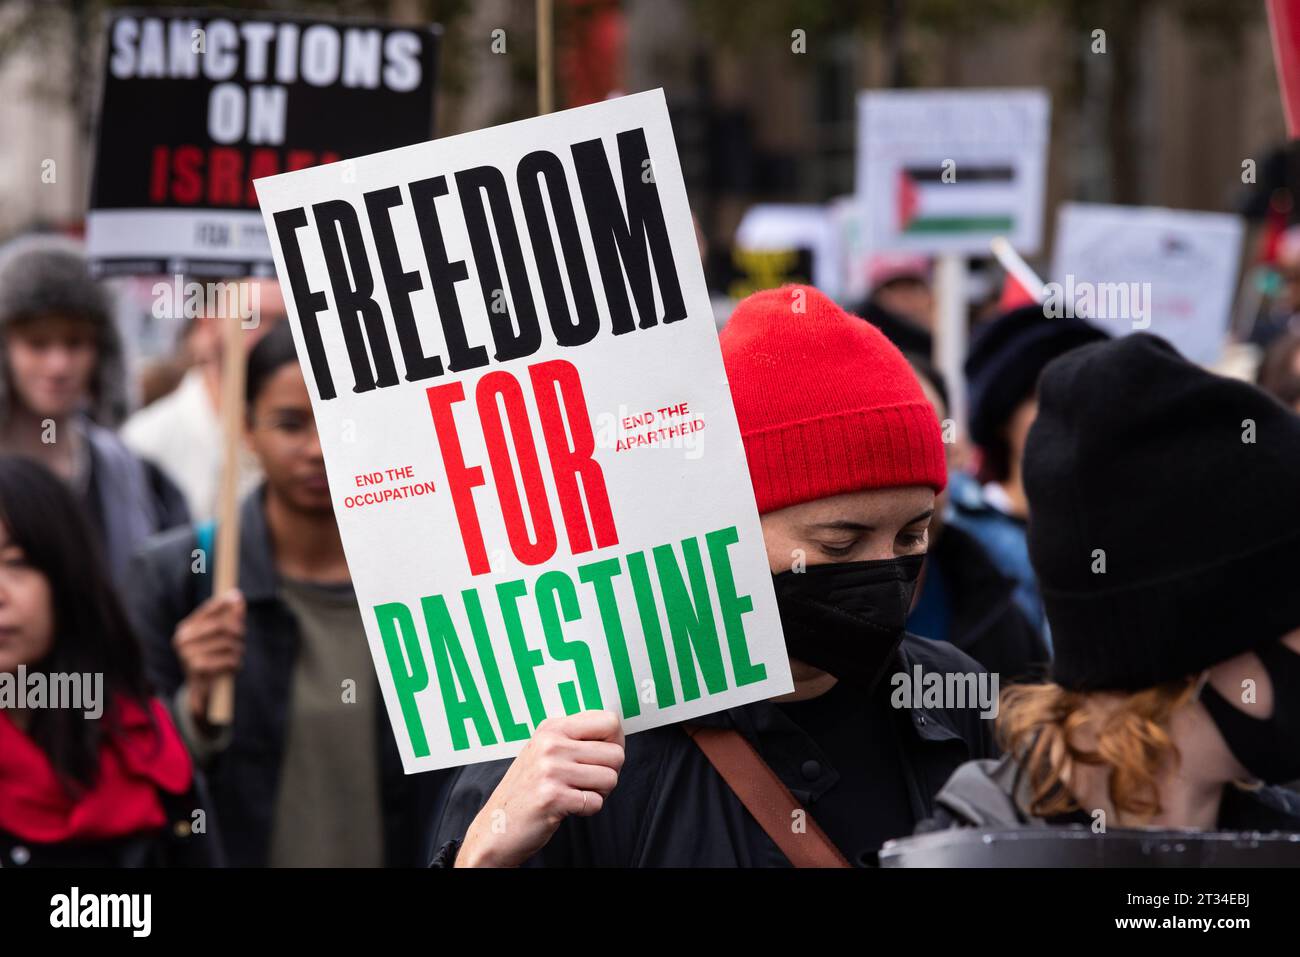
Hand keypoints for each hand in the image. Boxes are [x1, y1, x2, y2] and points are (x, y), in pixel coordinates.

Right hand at [172, 589, 245, 727]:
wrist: (202, 691)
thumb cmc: (213, 658)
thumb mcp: (220, 636)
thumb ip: (228, 616)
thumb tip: (236, 594)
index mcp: (185, 629)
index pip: (207, 609)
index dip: (224, 602)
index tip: (238, 596)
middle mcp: (182, 640)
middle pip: (221, 625)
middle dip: (237, 630)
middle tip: (242, 638)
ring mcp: (187, 654)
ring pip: (228, 643)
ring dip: (238, 649)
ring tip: (236, 656)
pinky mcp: (198, 668)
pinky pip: (228, 658)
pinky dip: (236, 662)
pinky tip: (233, 666)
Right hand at [456, 710, 624, 867]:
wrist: (496, 826)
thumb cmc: (526, 790)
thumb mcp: (544, 751)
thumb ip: (575, 738)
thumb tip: (617, 734)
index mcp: (552, 728)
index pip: (609, 721)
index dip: (616, 742)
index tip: (603, 757)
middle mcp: (550, 744)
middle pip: (616, 753)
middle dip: (609, 773)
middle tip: (587, 783)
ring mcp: (550, 769)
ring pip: (610, 778)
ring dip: (600, 793)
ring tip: (576, 794)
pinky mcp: (552, 797)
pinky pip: (595, 802)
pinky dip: (587, 810)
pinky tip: (567, 808)